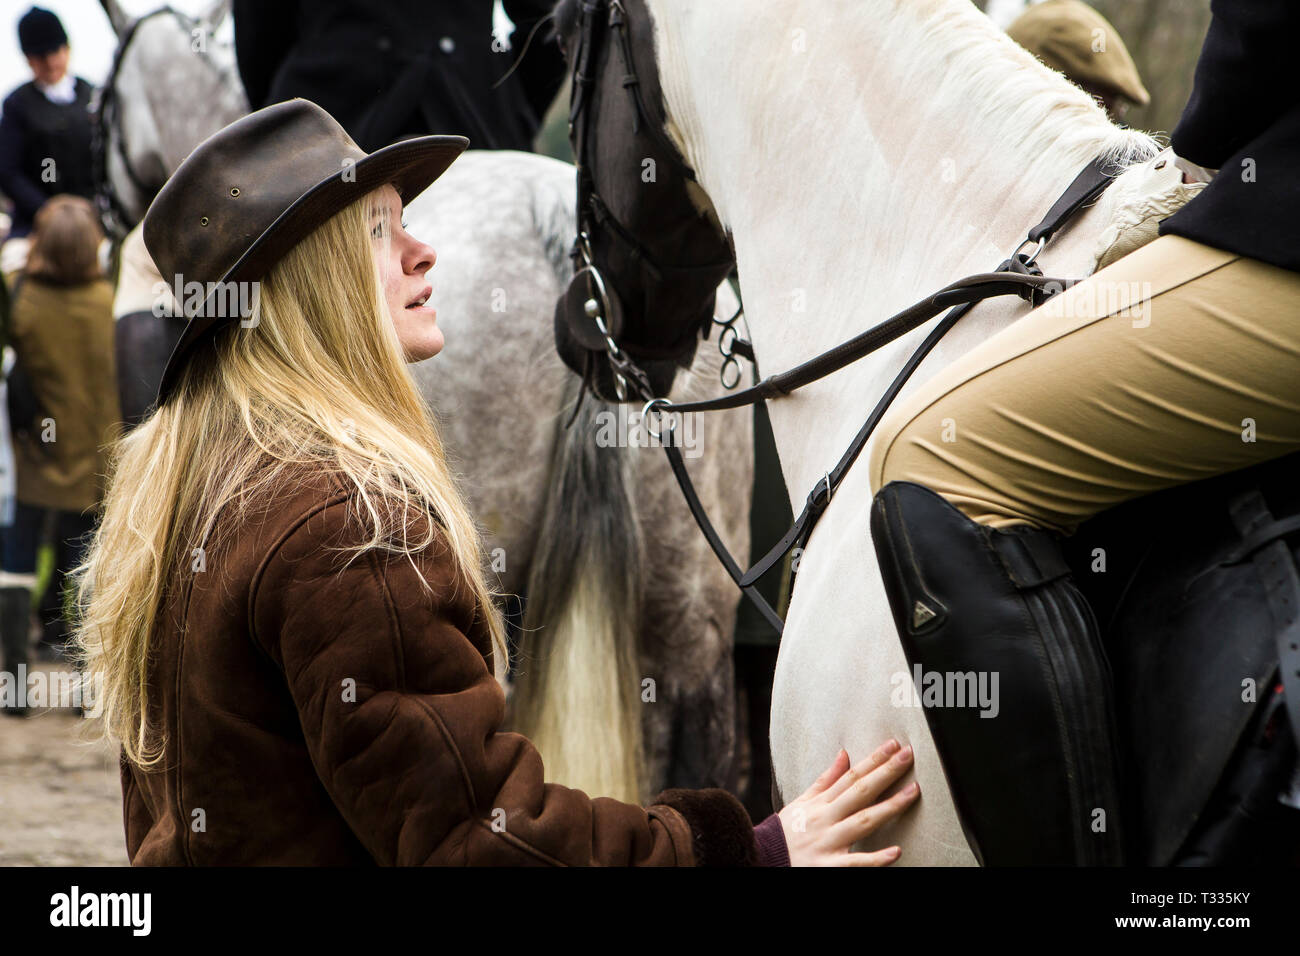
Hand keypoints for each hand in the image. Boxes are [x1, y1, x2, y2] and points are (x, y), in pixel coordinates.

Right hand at [777, 739, 919, 865]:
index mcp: (821, 802)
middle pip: (860, 792)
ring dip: (889, 807)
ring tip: (913, 792)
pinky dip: (875, 858)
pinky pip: (855, 863)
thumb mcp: (802, 801)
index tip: (893, 745)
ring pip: (863, 822)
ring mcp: (829, 842)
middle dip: (885, 773)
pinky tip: (896, 851)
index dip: (873, 760)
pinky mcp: (829, 866)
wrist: (763, 860)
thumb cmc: (786, 831)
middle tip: (908, 755)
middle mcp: (826, 818)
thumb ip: (826, 779)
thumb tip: (844, 754)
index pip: (851, 776)